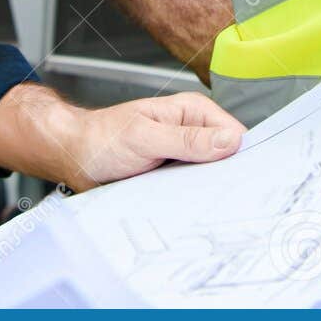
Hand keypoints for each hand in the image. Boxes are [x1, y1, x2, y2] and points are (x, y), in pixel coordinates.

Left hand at [56, 93, 243, 191]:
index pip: (234, 133)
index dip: (241, 157)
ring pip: (213, 176)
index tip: (245, 180)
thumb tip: (229, 140)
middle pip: (227, 157)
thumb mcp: (145, 137)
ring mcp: (186, 155)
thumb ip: (186, 140)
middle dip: (227, 177)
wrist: (76, 156)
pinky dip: (195, 198)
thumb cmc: (102, 139)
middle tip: (227, 199)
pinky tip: (192, 209)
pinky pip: (196, 188)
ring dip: (210, 190)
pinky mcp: (176, 175)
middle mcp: (193, 131)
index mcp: (192, 111)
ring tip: (208, 206)